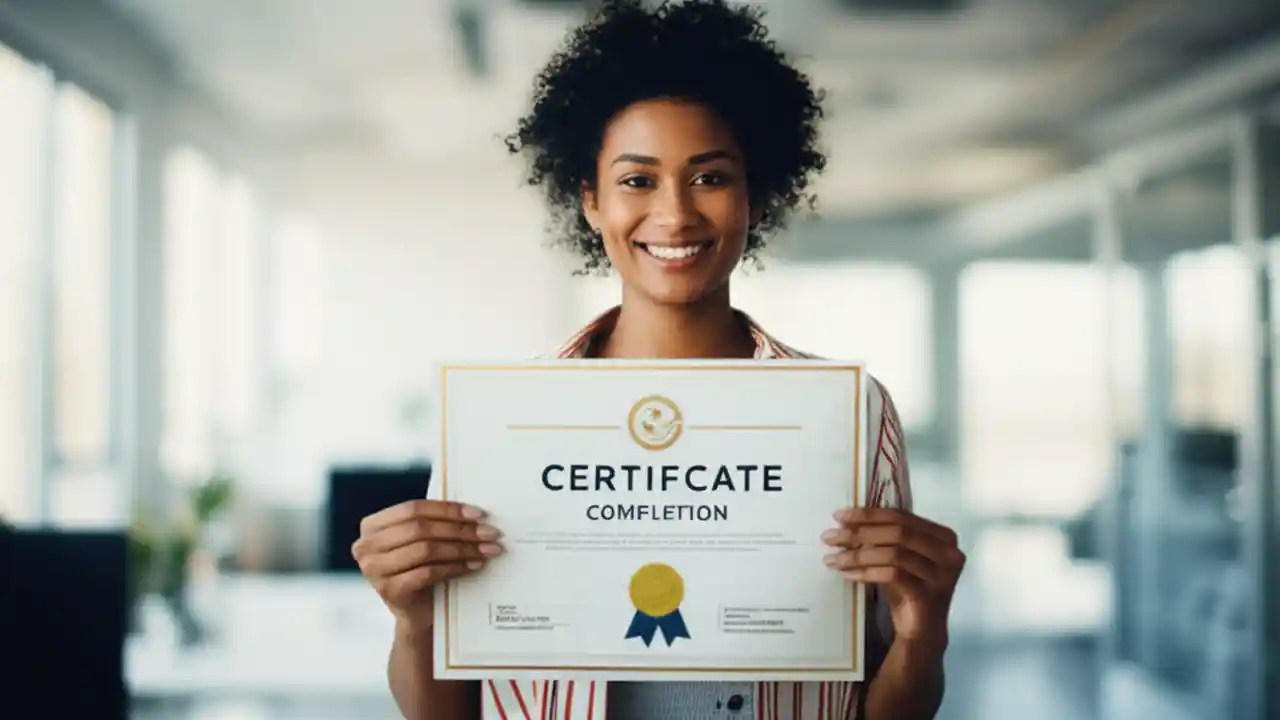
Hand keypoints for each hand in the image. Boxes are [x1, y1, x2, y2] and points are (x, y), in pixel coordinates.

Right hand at [352, 499, 502, 629]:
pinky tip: (473, 565)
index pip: (413, 509)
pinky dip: (454, 567)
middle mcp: (366, 546)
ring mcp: (374, 570)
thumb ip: (435, 523)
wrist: (416, 613)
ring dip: (462, 548)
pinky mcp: (389, 590)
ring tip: (486, 549)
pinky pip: (428, 572)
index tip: (478, 513)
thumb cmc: (420, 569)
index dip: (448, 509)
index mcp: (372, 526)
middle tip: (489, 533)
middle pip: (420, 529)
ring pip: (426, 550)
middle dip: (459, 529)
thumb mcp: (421, 541)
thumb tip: (474, 512)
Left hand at [821, 508, 964, 645]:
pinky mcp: (929, 595)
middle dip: (859, 533)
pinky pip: (893, 575)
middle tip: (830, 537)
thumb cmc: (908, 591)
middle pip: (898, 532)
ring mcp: (942, 575)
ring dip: (858, 554)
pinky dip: (866, 573)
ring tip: (832, 559)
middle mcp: (949, 553)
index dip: (869, 514)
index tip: (839, 516)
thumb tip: (846, 520)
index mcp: (944, 537)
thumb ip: (884, 538)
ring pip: (894, 554)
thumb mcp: (898, 558)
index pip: (901, 516)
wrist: (924, 633)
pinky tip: (847, 575)